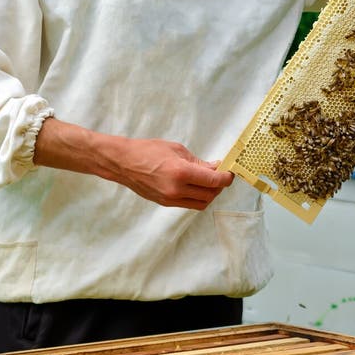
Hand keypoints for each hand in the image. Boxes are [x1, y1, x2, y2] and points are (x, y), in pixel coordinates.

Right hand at [108, 138, 233, 209]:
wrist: (124, 163)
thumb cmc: (148, 150)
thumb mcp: (177, 149)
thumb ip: (198, 162)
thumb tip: (215, 168)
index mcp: (181, 172)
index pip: (213, 181)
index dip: (226, 178)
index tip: (230, 173)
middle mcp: (177, 189)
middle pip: (210, 194)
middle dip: (220, 186)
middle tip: (221, 174)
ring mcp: (171, 199)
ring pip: (201, 203)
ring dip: (210, 194)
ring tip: (210, 181)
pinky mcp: (165, 203)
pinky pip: (189, 204)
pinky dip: (197, 197)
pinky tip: (196, 186)